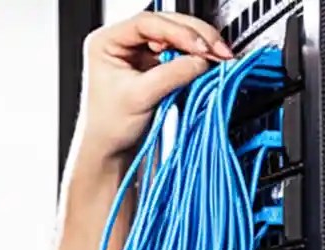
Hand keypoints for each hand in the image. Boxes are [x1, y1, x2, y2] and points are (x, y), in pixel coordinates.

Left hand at [76, 12, 231, 160]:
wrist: (110, 151)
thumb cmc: (109, 127)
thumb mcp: (140, 97)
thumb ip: (173, 74)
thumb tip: (203, 60)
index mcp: (106, 42)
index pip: (148, 23)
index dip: (178, 31)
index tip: (200, 46)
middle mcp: (122, 41)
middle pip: (166, 24)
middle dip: (196, 36)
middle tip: (218, 51)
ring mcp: (139, 51)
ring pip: (176, 35)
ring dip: (200, 44)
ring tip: (218, 57)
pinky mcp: (154, 64)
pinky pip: (180, 52)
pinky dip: (196, 56)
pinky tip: (208, 63)